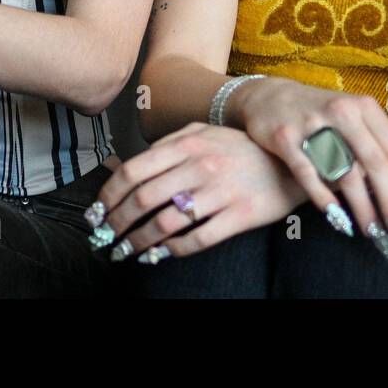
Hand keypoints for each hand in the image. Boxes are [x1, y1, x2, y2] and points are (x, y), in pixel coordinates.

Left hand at [87, 122, 308, 261]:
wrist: (290, 159)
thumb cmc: (237, 147)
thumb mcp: (201, 134)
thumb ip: (165, 147)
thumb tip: (124, 168)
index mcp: (187, 144)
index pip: (135, 171)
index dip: (110, 194)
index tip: (97, 212)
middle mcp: (201, 166)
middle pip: (145, 199)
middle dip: (118, 222)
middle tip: (106, 237)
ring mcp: (221, 191)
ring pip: (167, 222)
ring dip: (140, 241)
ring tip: (127, 250)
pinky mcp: (240, 215)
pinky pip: (198, 238)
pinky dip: (173, 249)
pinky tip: (161, 253)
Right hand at [228, 77, 387, 259]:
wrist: (268, 96)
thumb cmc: (319, 115)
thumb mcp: (350, 115)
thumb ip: (373, 144)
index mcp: (363, 106)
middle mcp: (341, 111)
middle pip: (374, 163)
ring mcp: (311, 124)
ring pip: (343, 173)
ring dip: (360, 207)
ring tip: (369, 230)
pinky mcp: (285, 137)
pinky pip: (309, 175)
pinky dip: (324, 199)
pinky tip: (337, 218)